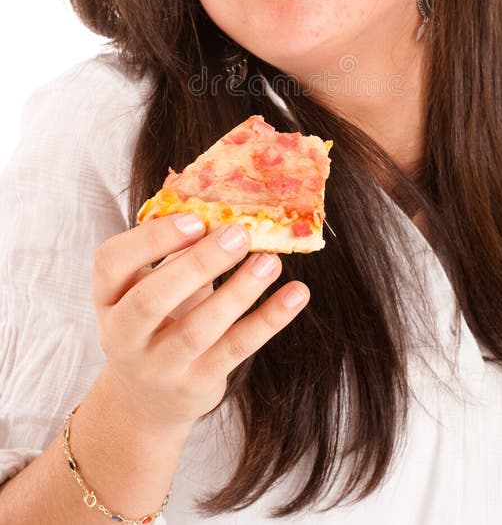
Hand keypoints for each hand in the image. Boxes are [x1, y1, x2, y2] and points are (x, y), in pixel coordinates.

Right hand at [92, 214, 309, 432]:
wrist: (149, 398)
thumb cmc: (156, 320)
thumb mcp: (150, 284)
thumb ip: (175, 250)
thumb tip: (224, 200)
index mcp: (108, 297)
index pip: (111, 262)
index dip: (151, 239)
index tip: (195, 218)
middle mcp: (123, 335)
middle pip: (150, 300)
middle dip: (198, 263)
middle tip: (239, 233)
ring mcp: (158, 366)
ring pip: (197, 329)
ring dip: (238, 292)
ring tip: (271, 261)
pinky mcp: (196, 384)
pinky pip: (236, 349)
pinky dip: (269, 320)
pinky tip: (296, 294)